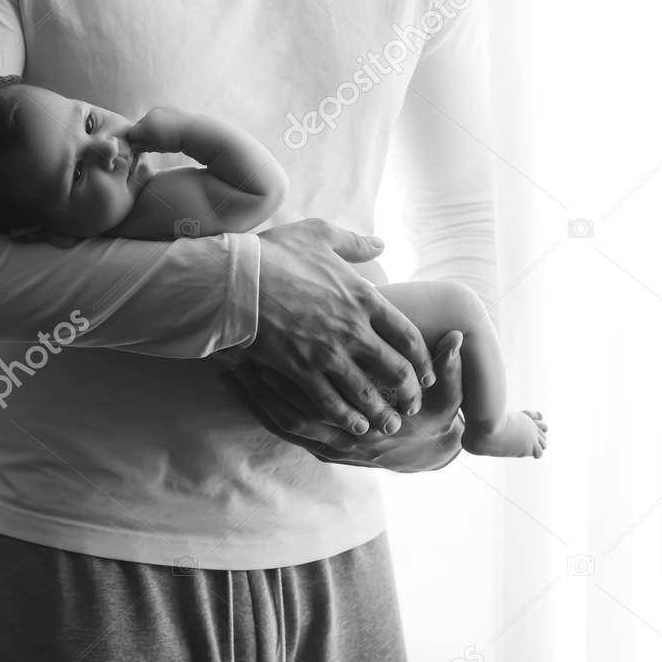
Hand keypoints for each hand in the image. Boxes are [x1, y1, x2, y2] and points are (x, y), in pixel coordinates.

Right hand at [127, 106, 185, 153]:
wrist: (193, 130)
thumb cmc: (175, 142)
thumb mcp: (157, 148)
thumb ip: (143, 147)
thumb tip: (134, 146)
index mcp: (145, 127)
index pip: (131, 134)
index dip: (135, 141)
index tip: (142, 147)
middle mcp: (149, 116)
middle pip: (138, 126)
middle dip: (142, 133)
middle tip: (152, 142)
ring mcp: (157, 110)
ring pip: (147, 120)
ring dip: (150, 127)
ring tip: (162, 135)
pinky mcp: (165, 107)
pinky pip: (156, 115)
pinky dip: (158, 121)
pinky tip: (168, 128)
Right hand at [219, 218, 436, 435]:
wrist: (235, 279)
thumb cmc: (275, 254)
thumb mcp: (320, 234)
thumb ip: (354, 242)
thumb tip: (380, 242)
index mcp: (363, 297)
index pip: (407, 335)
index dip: (422, 360)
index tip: (426, 374)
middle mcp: (353, 329)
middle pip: (395, 369)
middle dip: (409, 392)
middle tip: (413, 405)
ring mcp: (327, 352)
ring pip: (367, 392)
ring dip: (382, 412)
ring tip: (390, 426)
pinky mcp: (300, 370)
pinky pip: (330, 402)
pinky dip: (346, 417)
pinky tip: (355, 427)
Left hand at [222, 329, 464, 471]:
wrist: (426, 454)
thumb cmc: (434, 420)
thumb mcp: (448, 400)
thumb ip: (449, 369)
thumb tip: (457, 339)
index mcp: (371, 429)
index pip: (330, 405)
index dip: (302, 382)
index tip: (280, 351)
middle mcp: (344, 443)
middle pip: (294, 414)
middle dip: (266, 386)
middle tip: (242, 353)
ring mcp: (327, 445)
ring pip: (281, 422)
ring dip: (255, 396)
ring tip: (230, 366)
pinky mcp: (317, 443)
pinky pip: (282, 425)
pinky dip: (260, 406)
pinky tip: (240, 382)